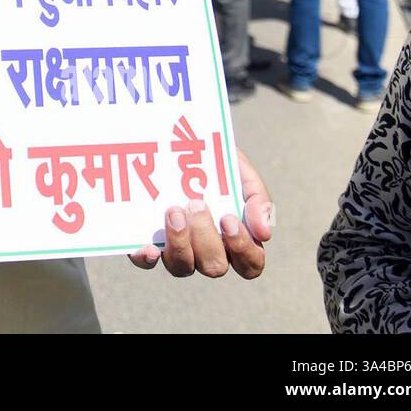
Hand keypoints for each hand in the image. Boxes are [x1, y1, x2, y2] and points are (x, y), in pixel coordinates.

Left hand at [128, 149, 271, 278]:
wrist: (176, 142)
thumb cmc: (216, 163)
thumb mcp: (242, 172)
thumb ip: (258, 199)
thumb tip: (264, 233)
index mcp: (235, 240)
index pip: (249, 265)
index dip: (242, 249)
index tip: (229, 219)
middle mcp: (207, 252)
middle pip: (213, 266)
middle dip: (205, 238)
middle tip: (196, 204)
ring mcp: (177, 250)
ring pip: (182, 268)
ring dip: (179, 243)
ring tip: (174, 211)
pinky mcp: (148, 242)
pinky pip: (146, 262)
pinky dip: (147, 259)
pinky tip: (150, 248)